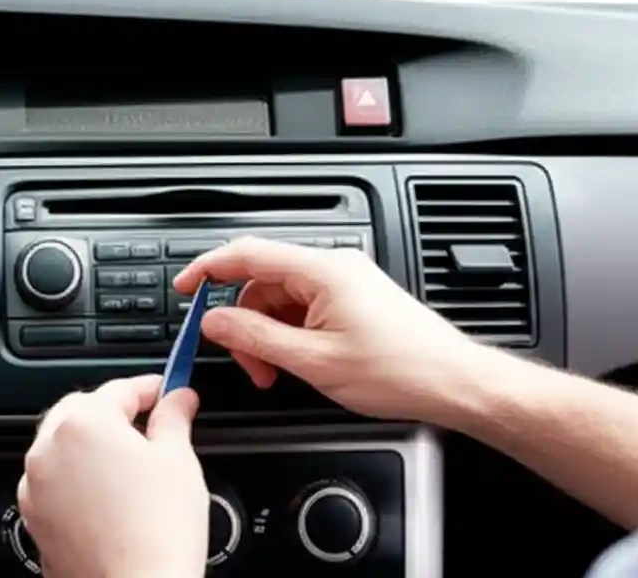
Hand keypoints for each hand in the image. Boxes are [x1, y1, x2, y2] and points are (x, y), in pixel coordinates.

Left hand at [17, 375, 206, 577]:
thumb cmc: (157, 534)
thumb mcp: (179, 461)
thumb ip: (174, 418)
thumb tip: (179, 399)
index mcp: (83, 424)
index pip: (120, 390)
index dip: (152, 388)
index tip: (171, 392)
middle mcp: (48, 450)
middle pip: (82, 411)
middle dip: (115, 413)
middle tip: (153, 425)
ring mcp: (36, 487)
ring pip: (62, 446)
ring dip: (92, 444)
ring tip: (132, 464)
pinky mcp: (35, 518)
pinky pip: (55, 481)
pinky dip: (77, 478)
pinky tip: (109, 494)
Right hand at [173, 236, 488, 421]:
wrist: (453, 383)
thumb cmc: (400, 371)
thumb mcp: (314, 361)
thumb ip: (257, 338)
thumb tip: (215, 321)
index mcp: (323, 271)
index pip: (248, 254)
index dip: (208, 268)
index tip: (184, 287)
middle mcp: (333, 267)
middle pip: (261, 281)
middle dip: (242, 321)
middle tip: (245, 362)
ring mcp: (344, 283)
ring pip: (280, 298)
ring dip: (265, 334)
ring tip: (274, 372)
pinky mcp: (352, 300)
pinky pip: (302, 308)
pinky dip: (287, 335)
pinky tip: (293, 363)